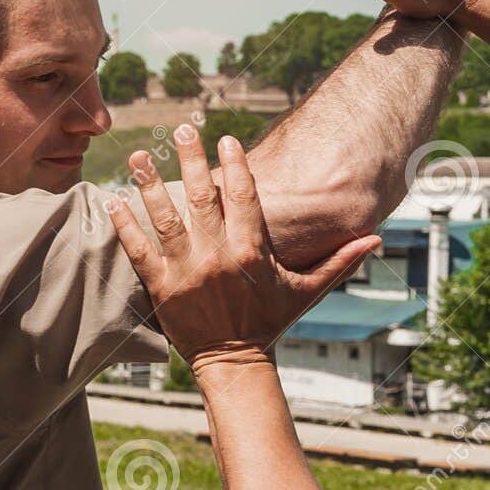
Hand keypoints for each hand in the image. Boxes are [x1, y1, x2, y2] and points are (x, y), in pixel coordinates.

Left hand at [109, 126, 379, 371]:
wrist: (234, 361)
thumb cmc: (270, 322)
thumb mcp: (307, 291)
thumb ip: (339, 261)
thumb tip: (376, 237)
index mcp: (252, 252)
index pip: (242, 197)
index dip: (235, 165)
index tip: (228, 139)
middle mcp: (218, 257)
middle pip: (201, 198)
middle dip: (191, 159)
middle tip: (182, 127)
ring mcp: (186, 272)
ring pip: (164, 219)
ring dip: (149, 185)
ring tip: (138, 156)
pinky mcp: (161, 288)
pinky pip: (139, 251)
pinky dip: (125, 226)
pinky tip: (113, 201)